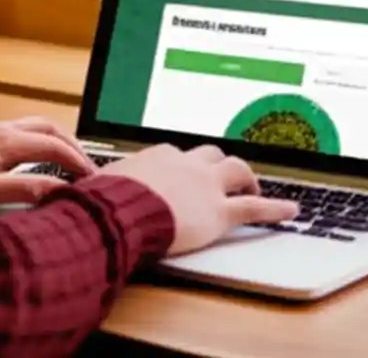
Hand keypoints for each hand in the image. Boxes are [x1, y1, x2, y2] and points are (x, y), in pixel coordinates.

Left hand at [0, 117, 95, 209]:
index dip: (79, 163)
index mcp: (8, 141)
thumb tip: (61, 189)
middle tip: (88, 169)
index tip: (96, 181)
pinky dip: (41, 143)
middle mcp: (4, 129)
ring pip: (37, 128)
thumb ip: (25, 188)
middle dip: (73, 146)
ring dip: (58, 142)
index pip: (56, 146)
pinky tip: (38, 161)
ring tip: (70, 164)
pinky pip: (24, 133)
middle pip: (50, 129)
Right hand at [102, 144, 298, 254]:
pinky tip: (291, 211)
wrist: (118, 213)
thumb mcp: (100, 187)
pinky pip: (254, 207)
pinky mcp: (219, 211)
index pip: (177, 155)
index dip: (184, 166)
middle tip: (225, 175)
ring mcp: (205, 185)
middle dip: (219, 164)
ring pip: (236, 170)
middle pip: (210, 154)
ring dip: (248, 178)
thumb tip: (77, 194)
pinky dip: (275, 208)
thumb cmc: (104, 203)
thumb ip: (102, 187)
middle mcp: (185, 163)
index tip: (183, 174)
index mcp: (157, 156)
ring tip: (256, 187)